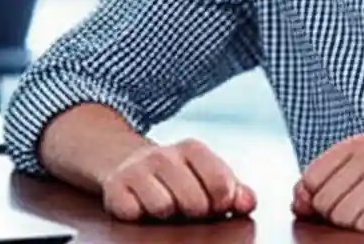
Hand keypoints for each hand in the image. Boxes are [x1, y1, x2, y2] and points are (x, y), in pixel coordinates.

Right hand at [100, 138, 256, 221]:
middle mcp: (163, 154)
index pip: (220, 184)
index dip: (222, 203)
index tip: (214, 204)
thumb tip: (248, 203)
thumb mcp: (207, 177)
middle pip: (194, 202)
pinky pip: (133, 212)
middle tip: (185, 206)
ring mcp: (137, 169)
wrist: (128, 165)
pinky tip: (140, 205)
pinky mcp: (115, 186)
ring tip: (163, 206)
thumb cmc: (177, 178)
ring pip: (163, 207)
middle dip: (194, 212)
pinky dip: (138, 215)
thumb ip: (235, 190)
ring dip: (165, 214)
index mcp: (192, 148)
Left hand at [293, 133, 363, 243]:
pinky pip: (360, 226)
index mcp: (360, 143)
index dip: (324, 201)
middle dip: (341, 216)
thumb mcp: (348, 196)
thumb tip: (298, 197)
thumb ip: (315, 194)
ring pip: (338, 215)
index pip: (309, 178)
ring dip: (357, 227)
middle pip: (321, 198)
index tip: (357, 199)